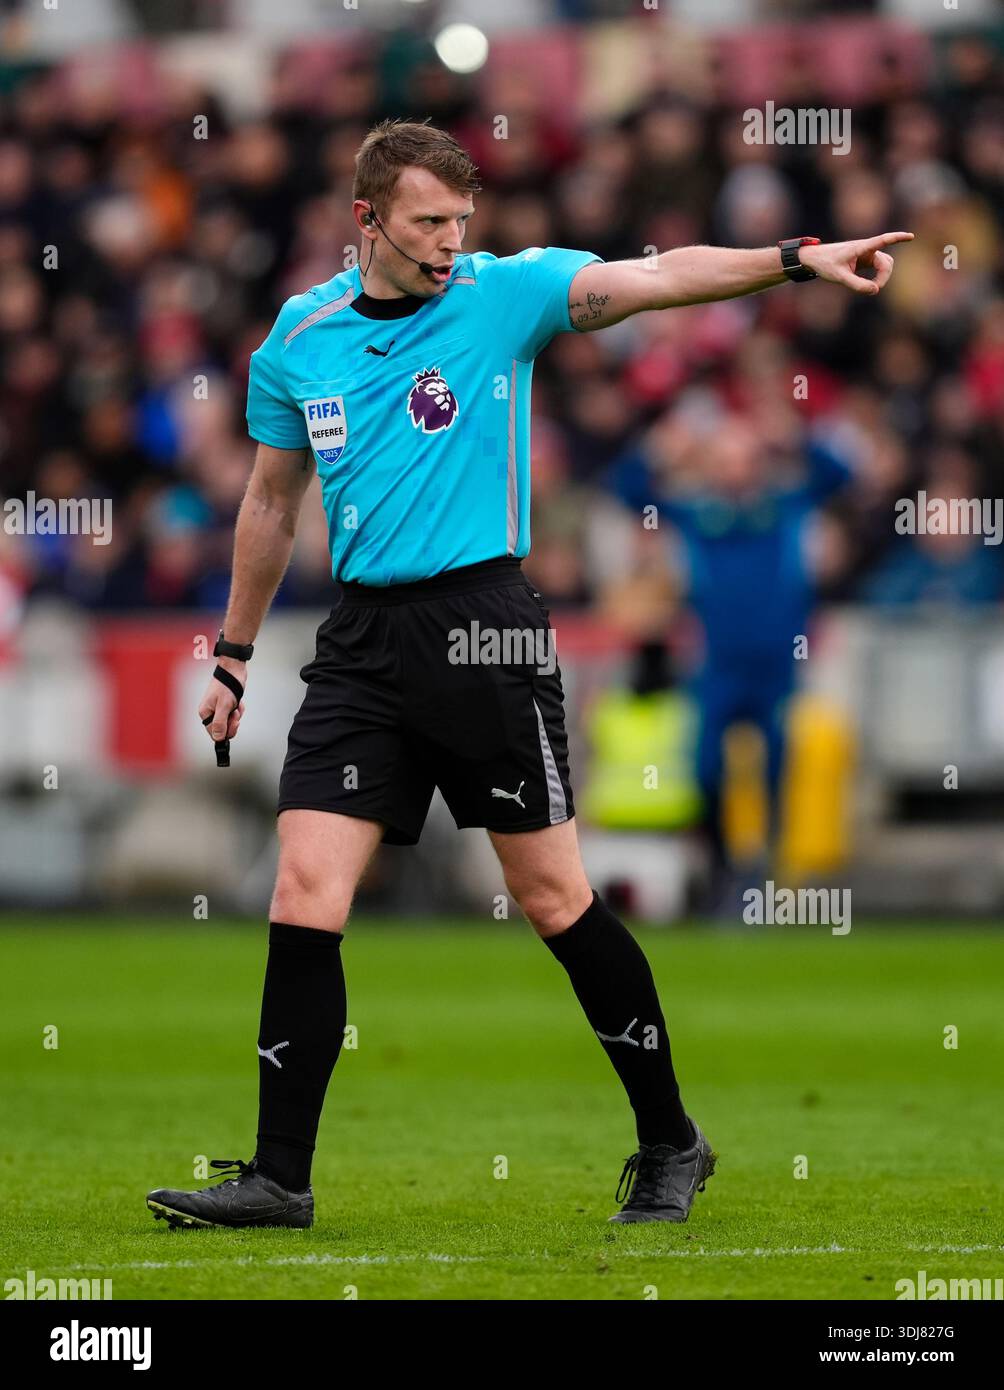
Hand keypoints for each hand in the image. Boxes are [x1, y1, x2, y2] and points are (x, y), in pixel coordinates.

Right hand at [198, 657, 246, 744]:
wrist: (233, 670)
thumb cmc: (227, 685)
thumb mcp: (224, 706)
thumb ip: (220, 723)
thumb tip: (218, 738)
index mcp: (205, 713)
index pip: (214, 733)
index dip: (226, 731)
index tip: (234, 722)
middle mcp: (210, 712)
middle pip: (223, 729)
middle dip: (232, 722)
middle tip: (235, 712)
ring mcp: (218, 709)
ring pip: (230, 722)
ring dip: (236, 715)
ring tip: (236, 704)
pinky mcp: (225, 705)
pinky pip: (233, 715)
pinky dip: (238, 709)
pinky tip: (238, 702)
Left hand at [799, 232, 913, 294]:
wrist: (815, 259)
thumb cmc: (825, 264)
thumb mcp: (839, 277)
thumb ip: (857, 285)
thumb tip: (875, 291)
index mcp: (861, 248)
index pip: (883, 240)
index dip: (897, 238)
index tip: (911, 236)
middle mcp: (867, 248)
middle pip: (887, 261)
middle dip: (885, 276)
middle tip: (874, 289)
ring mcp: (867, 254)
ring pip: (885, 264)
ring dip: (883, 276)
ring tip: (871, 288)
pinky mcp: (865, 260)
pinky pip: (878, 267)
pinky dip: (878, 277)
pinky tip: (872, 285)